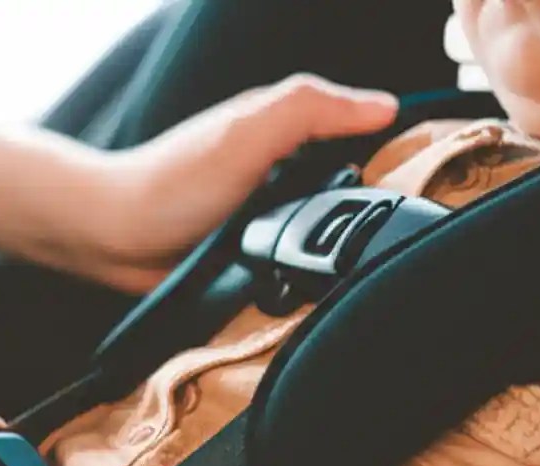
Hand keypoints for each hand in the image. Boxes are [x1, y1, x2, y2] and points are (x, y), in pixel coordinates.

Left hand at [84, 74, 398, 292]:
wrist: (112, 241)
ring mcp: (264, 216)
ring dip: (335, 249)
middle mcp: (278, 170)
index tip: (427, 171)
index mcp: (283, 130)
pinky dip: (304, 276)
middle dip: (369, 209)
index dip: (393, 146)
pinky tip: (311, 285)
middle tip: (391, 232)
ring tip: (354, 264)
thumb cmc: (170, 182)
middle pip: (350, 187)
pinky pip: (294, 267)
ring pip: (324, 232)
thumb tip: (383, 106)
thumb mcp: (247, 134)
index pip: (358, 130)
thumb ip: (309, 111)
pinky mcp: (250, 259)